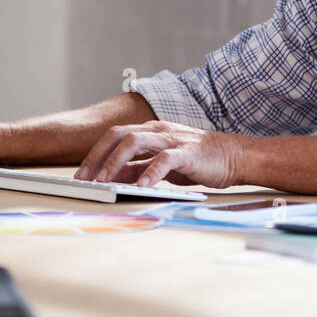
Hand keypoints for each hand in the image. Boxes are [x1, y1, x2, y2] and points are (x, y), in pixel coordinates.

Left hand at [75, 121, 244, 188]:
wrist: (235, 157)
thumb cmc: (199, 161)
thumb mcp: (162, 164)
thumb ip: (139, 167)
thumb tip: (112, 177)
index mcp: (150, 131)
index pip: (114, 137)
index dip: (95, 154)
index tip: (81, 174)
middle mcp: (158, 130)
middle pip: (118, 135)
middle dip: (97, 156)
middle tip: (85, 178)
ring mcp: (172, 139)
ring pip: (135, 141)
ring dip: (115, 161)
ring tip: (104, 181)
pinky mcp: (187, 152)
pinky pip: (164, 160)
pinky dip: (149, 173)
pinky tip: (140, 186)